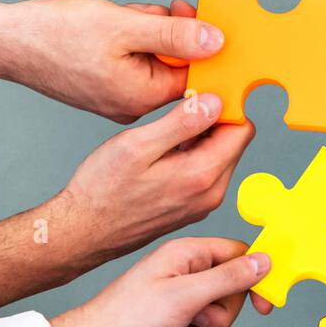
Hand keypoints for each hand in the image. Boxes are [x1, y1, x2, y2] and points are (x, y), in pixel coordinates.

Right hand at [0, 0, 220, 122]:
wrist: (5, 42)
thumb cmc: (54, 35)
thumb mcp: (124, 26)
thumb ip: (175, 35)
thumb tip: (216, 42)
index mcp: (143, 96)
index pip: (195, 74)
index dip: (198, 41)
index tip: (189, 14)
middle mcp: (132, 105)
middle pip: (175, 64)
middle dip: (165, 32)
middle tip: (145, 13)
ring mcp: (117, 97)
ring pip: (152, 57)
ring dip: (144, 30)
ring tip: (118, 18)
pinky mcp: (104, 87)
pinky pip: (131, 60)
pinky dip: (126, 39)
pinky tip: (106, 27)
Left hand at [49, 238, 270, 326]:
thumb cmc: (126, 320)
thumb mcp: (187, 296)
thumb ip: (230, 278)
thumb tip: (264, 261)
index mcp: (186, 253)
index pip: (239, 254)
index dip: (255, 278)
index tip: (263, 304)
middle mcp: (182, 270)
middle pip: (231, 290)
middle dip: (218, 314)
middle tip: (195, 318)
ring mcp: (175, 295)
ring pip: (215, 316)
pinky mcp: (169, 319)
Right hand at [53, 92, 254, 263]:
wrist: (84, 231)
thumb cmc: (102, 190)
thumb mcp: (137, 146)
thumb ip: (181, 122)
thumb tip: (215, 102)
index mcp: (202, 175)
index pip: (241, 130)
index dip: (224, 106)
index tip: (201, 95)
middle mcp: (211, 193)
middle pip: (234, 143)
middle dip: (214, 122)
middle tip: (179, 110)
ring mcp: (203, 203)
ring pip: (220, 157)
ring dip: (201, 138)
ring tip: (166, 132)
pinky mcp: (192, 207)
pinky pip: (206, 173)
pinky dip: (193, 156)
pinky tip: (164, 152)